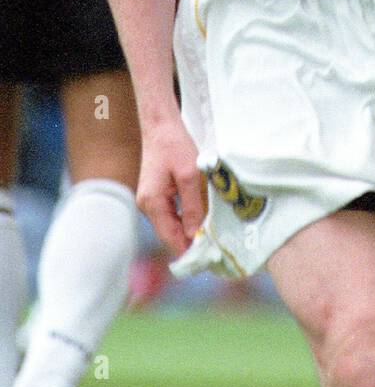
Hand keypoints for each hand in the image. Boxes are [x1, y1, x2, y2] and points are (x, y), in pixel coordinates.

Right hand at [136, 109, 205, 254]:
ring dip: (190, 230)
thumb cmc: (174, 146)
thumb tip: (194, 234)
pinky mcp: (157, 196)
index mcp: (152, 203)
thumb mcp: (190, 175)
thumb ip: (192, 206)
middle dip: (191, 242)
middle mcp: (147, 206)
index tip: (208, 260)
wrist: (161, 126)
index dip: (188, 251)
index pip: (170, 238)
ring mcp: (151, 201)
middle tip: (215, 248)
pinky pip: (172, 214)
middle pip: (171, 234)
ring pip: (173, 225)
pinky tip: (202, 218)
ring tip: (212, 236)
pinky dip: (187, 218)